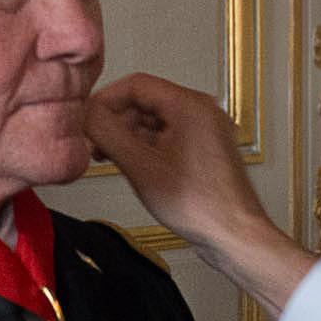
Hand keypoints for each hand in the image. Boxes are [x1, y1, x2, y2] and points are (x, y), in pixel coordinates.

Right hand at [85, 73, 316, 313]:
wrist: (234, 235)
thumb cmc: (202, 206)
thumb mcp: (141, 167)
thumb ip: (108, 135)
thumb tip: (87, 116)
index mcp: (190, 106)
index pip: (136, 84)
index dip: (105, 100)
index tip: (86, 117)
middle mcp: (201, 112)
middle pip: (144, 101)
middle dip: (114, 120)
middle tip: (92, 141)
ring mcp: (204, 131)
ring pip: (154, 120)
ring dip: (127, 135)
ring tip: (106, 156)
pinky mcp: (203, 149)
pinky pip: (166, 136)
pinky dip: (145, 146)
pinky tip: (130, 164)